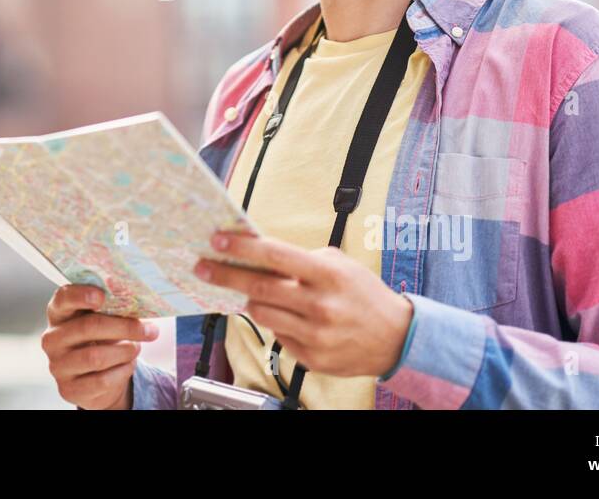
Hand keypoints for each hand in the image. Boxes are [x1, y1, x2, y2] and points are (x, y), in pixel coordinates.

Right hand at [42, 284, 158, 408]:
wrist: (96, 379)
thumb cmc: (101, 340)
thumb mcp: (103, 321)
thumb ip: (112, 310)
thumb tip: (140, 304)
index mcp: (59, 313)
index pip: (63, 298)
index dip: (81, 295)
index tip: (102, 296)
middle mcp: (53, 338)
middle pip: (88, 326)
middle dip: (123, 327)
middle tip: (148, 330)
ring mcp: (58, 365)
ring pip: (96, 356)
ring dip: (125, 351)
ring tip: (136, 348)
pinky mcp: (69, 389)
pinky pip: (102, 380)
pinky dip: (122, 371)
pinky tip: (127, 365)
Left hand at [194, 232, 412, 377]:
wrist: (396, 337)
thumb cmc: (362, 294)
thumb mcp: (338, 266)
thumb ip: (301, 261)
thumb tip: (259, 253)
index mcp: (327, 275)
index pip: (275, 256)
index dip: (242, 248)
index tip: (217, 240)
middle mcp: (319, 305)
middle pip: (258, 288)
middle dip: (225, 275)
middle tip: (202, 266)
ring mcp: (315, 335)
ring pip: (262, 313)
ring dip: (250, 300)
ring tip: (250, 292)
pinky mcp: (312, 358)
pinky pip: (277, 335)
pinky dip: (275, 322)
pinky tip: (286, 315)